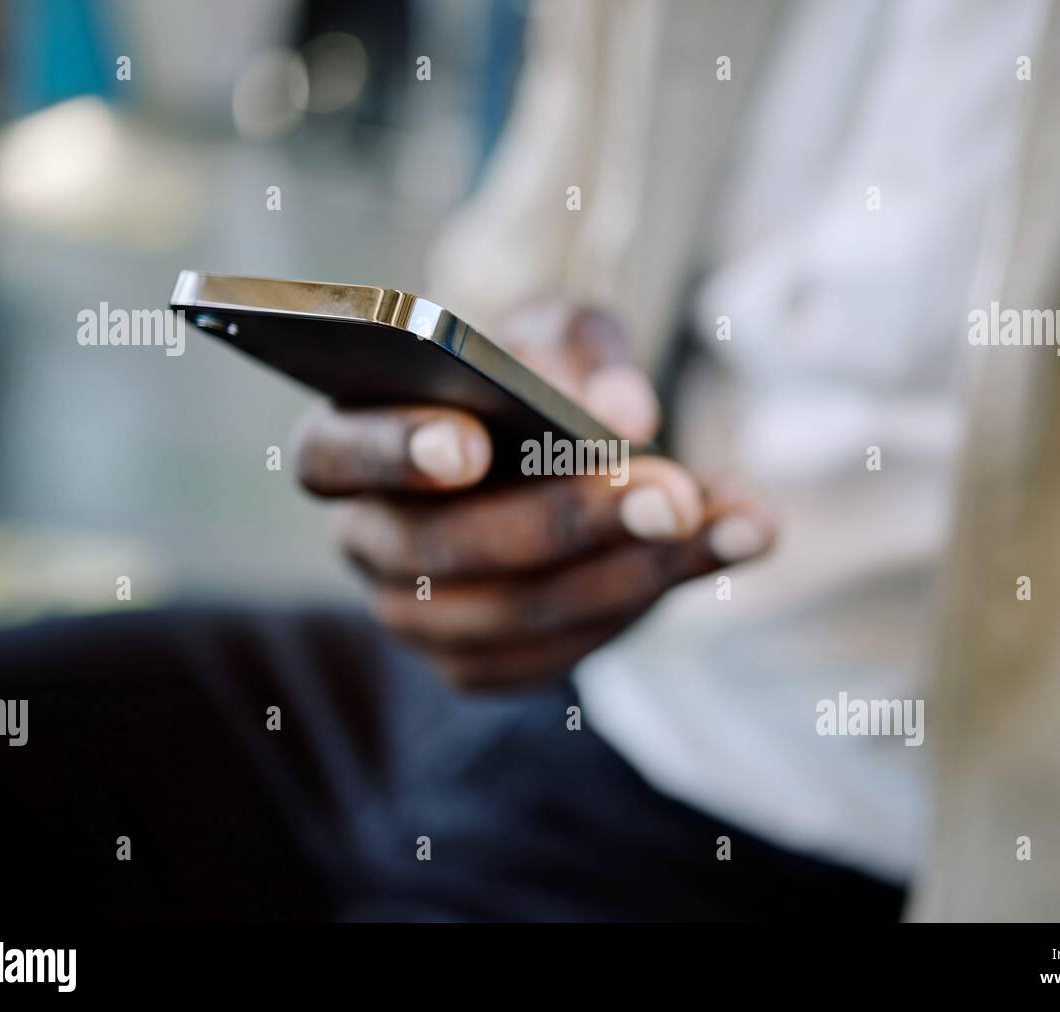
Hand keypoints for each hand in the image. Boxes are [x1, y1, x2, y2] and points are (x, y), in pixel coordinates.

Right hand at [291, 303, 775, 689]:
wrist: (544, 454)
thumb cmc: (531, 376)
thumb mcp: (557, 334)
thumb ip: (583, 355)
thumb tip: (627, 415)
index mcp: (346, 443)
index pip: (334, 455)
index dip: (395, 452)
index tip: (472, 444)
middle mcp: (365, 539)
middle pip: (436, 550)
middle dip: (560, 522)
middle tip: (667, 494)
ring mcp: (412, 617)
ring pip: (508, 616)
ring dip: (622, 572)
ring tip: (718, 523)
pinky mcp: (473, 665)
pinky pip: (553, 656)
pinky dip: (643, 603)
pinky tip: (725, 545)